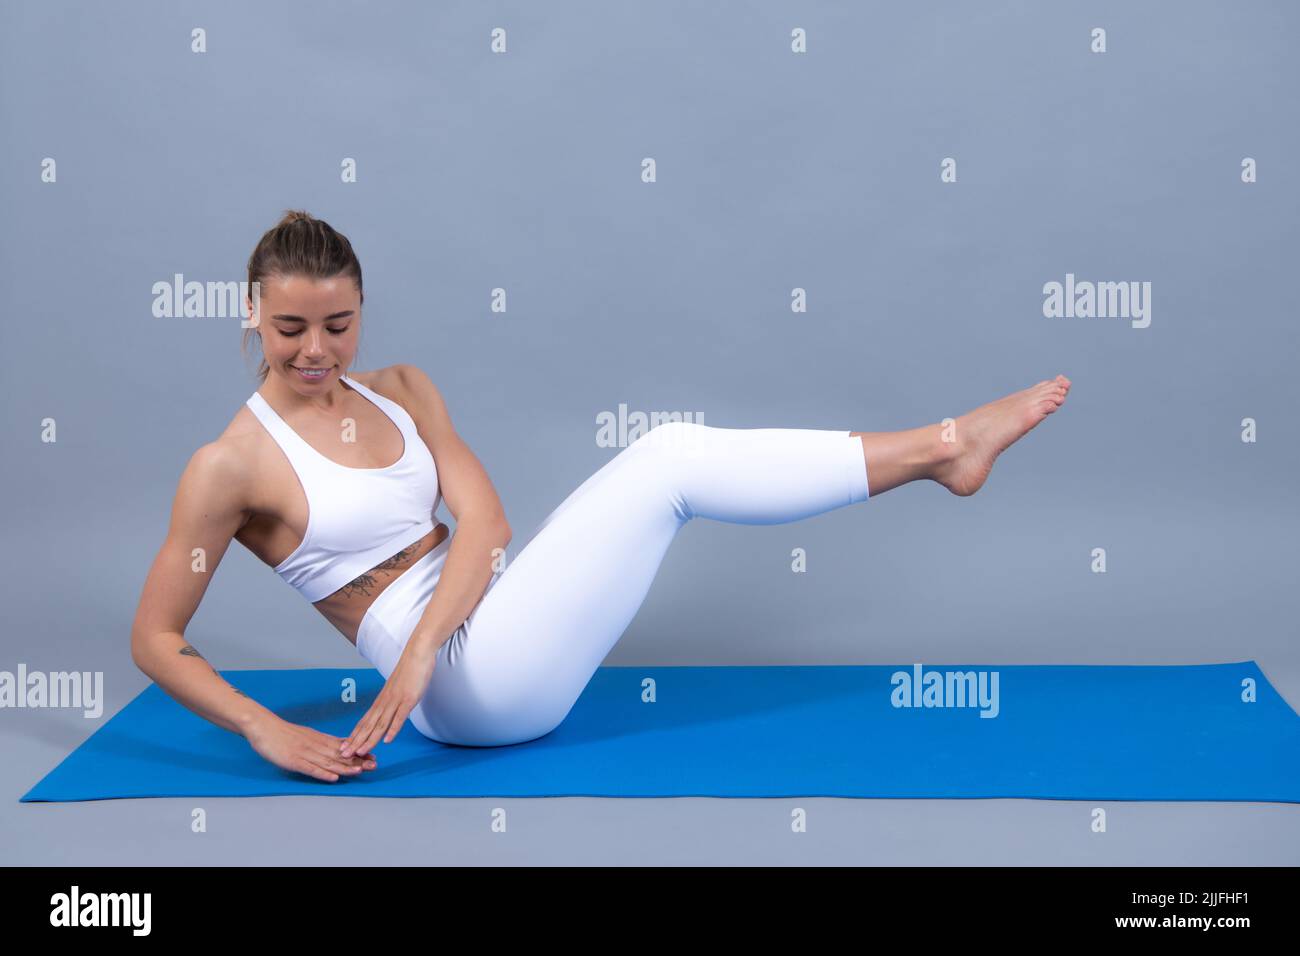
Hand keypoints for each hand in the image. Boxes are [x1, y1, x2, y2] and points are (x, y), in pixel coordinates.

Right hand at [245, 714, 377, 781]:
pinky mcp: (293, 760)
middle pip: (339, 755)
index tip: (373, 757)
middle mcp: (315, 745)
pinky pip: (310, 768)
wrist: (262, 726)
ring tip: (360, 771)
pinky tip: (333, 778)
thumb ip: (320, 743)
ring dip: (345, 767)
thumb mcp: (306, 735)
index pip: (343, 747)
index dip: (359, 753)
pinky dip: (322, 773)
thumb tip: (336, 749)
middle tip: (374, 765)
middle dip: (357, 761)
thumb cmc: (282, 733)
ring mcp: (304, 752)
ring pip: (328, 761)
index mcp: (318, 739)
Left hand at [340, 635, 438, 757]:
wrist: (417, 652)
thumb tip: (387, 714)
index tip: (344, 748)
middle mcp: (385, 702)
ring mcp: (396, 700)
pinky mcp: (409, 699)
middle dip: (356, 741)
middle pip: (368, 725)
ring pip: (380, 723)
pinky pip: (400, 716)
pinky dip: (393, 729)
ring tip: (362, 752)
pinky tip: (388, 740)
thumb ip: (392, 702)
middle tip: (344, 755)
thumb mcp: (397, 689)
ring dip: (370, 739)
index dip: (354, 736)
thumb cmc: (409, 671)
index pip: (364, 721)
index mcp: (381, 700)